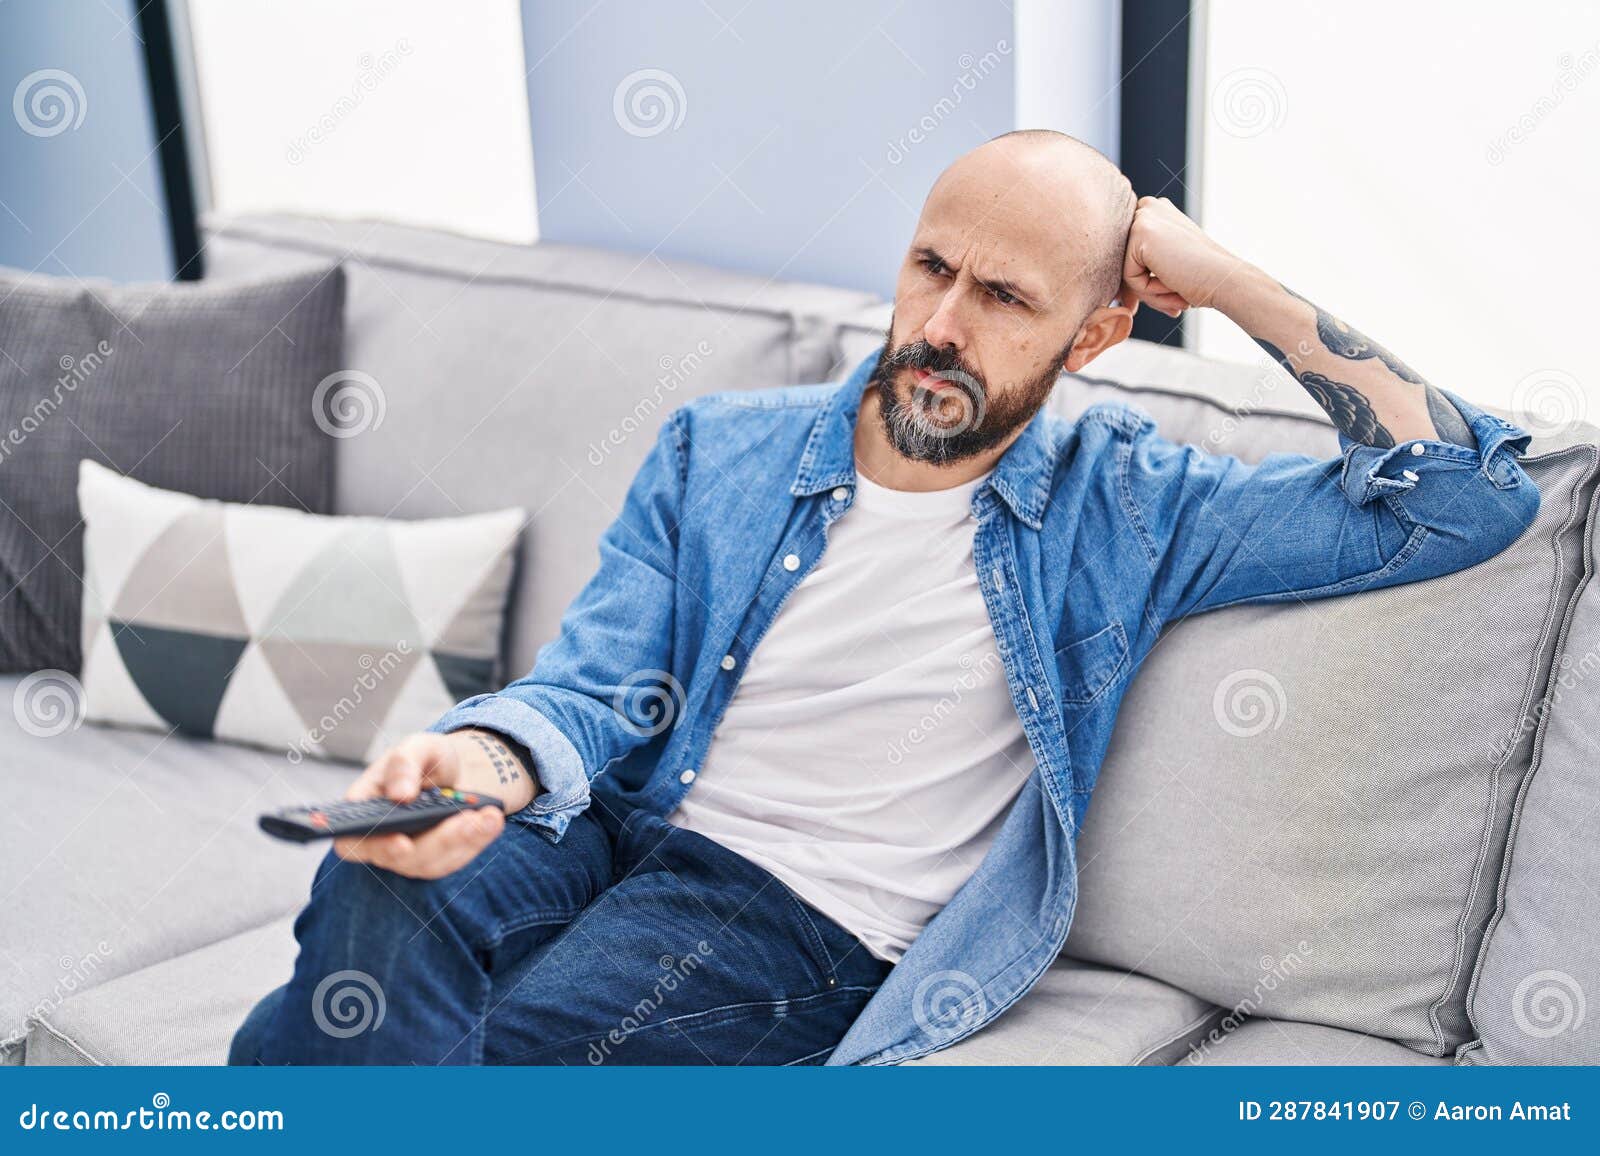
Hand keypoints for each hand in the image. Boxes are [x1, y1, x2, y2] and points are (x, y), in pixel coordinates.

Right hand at [333, 731, 512, 878]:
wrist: (456, 770)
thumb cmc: (426, 758)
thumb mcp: (418, 747)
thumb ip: (404, 763)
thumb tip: (400, 795)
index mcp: (363, 812)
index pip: (353, 842)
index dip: (376, 847)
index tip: (404, 844)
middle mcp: (382, 839)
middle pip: (403, 858)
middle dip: (439, 841)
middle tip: (468, 820)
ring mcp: (410, 853)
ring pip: (433, 863)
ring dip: (464, 841)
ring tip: (489, 816)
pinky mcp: (437, 858)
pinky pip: (455, 859)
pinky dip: (477, 840)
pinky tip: (491, 820)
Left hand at [1120, 196, 1246, 315]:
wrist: (1225, 280)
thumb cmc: (1202, 279)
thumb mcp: (1167, 267)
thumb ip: (1142, 270)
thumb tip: (1117, 295)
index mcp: (1155, 212)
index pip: (1129, 256)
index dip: (1146, 282)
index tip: (1173, 293)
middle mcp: (1147, 207)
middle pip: (1125, 262)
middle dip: (1147, 289)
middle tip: (1177, 299)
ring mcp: (1143, 217)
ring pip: (1126, 272)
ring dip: (1150, 293)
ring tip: (1179, 291)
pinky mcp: (1140, 232)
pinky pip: (1129, 278)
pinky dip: (1149, 291)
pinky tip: (1174, 284)